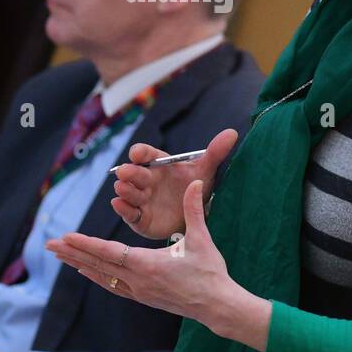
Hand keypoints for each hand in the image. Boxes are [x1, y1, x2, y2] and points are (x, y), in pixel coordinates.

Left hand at [47, 179, 271, 351]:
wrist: (217, 306)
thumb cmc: (210, 272)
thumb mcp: (201, 239)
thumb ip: (194, 209)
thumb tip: (194, 183)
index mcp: (148, 265)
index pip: (108, 252)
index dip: (85, 244)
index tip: (65, 237)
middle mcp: (138, 280)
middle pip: (97, 264)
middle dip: (72, 253)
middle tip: (48, 245)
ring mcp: (139, 291)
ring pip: (101, 276)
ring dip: (80, 264)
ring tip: (60, 256)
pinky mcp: (143, 297)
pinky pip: (112, 285)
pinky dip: (96, 276)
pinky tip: (86, 270)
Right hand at [110, 127, 238, 239]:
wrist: (194, 215)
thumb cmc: (195, 188)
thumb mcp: (205, 171)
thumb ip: (215, 152)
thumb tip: (232, 133)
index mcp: (159, 164)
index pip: (146, 154)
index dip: (140, 152)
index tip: (137, 153)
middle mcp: (146, 179)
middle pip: (134, 173)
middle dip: (129, 172)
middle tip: (125, 172)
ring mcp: (141, 198)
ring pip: (129, 192)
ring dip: (124, 190)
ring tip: (122, 188)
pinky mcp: (140, 218)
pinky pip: (129, 212)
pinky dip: (122, 208)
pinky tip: (118, 204)